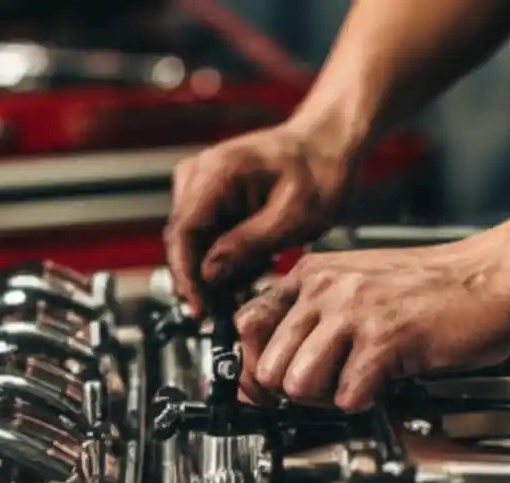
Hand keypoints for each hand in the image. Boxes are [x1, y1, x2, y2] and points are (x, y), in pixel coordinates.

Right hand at [164, 123, 355, 312]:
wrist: (326, 146)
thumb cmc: (318, 172)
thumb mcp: (293, 217)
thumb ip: (248, 245)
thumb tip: (208, 275)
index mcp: (217, 172)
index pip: (182, 233)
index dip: (187, 277)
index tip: (201, 310)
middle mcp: (198, 174)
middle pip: (183, 242)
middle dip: (207, 278)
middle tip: (236, 302)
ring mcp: (199, 183)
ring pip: (194, 244)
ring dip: (221, 268)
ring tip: (262, 266)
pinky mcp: (207, 196)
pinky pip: (205, 237)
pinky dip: (227, 256)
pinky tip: (258, 257)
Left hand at [234, 233, 509, 410]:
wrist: (498, 275)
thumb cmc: (438, 287)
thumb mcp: (362, 285)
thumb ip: (318, 314)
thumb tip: (277, 364)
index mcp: (314, 274)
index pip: (245, 324)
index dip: (254, 365)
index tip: (271, 384)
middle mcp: (327, 288)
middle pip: (267, 366)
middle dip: (294, 391)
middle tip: (328, 387)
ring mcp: (354, 311)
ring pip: (297, 383)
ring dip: (325, 398)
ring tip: (357, 384)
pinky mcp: (386, 338)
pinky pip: (346, 395)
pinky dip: (365, 402)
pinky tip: (386, 382)